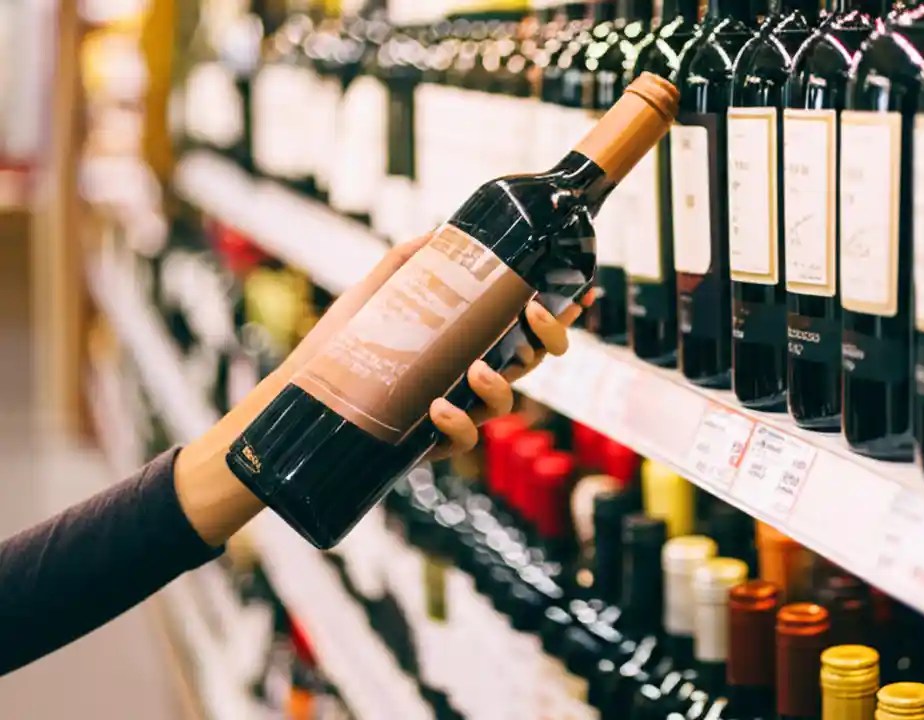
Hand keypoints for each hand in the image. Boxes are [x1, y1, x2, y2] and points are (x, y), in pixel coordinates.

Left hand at [283, 233, 584, 456]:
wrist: (302, 394)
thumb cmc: (342, 345)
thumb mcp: (375, 294)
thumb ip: (409, 262)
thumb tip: (439, 229)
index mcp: (471, 339)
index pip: (527, 325)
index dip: (561, 311)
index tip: (581, 290)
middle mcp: (472, 374)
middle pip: (534, 359)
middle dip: (549, 337)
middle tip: (534, 315)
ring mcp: (458, 408)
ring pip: (506, 401)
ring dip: (501, 384)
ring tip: (478, 369)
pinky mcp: (433, 440)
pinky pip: (464, 439)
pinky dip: (459, 425)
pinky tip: (439, 408)